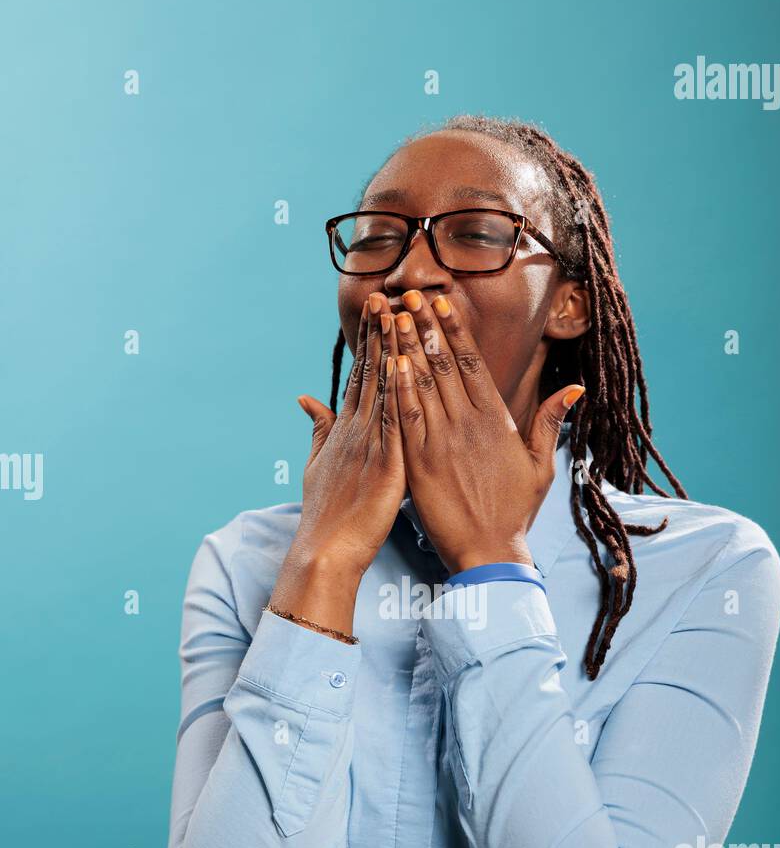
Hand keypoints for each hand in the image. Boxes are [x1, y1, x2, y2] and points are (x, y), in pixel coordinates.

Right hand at [291, 292, 403, 576]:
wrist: (326, 551)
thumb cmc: (327, 514)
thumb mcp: (318, 465)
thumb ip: (318, 429)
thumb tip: (306, 400)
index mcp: (346, 430)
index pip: (359, 377)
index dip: (368, 344)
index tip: (376, 312)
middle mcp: (355, 430)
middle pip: (369, 374)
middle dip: (377, 335)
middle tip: (384, 296)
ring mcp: (369, 444)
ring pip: (382, 389)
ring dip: (389, 351)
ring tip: (397, 316)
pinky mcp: (384, 464)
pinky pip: (394, 422)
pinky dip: (398, 393)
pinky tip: (404, 366)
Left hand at [387, 290, 584, 574]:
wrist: (488, 552)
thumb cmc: (514, 511)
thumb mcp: (541, 465)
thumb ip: (550, 422)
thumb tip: (575, 388)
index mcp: (496, 420)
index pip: (473, 364)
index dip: (456, 330)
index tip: (442, 302)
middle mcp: (469, 425)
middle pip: (444, 364)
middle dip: (425, 327)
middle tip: (410, 293)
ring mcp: (442, 442)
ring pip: (422, 384)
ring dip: (406, 346)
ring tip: (392, 314)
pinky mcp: (419, 463)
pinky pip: (406, 417)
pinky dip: (398, 387)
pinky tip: (388, 361)